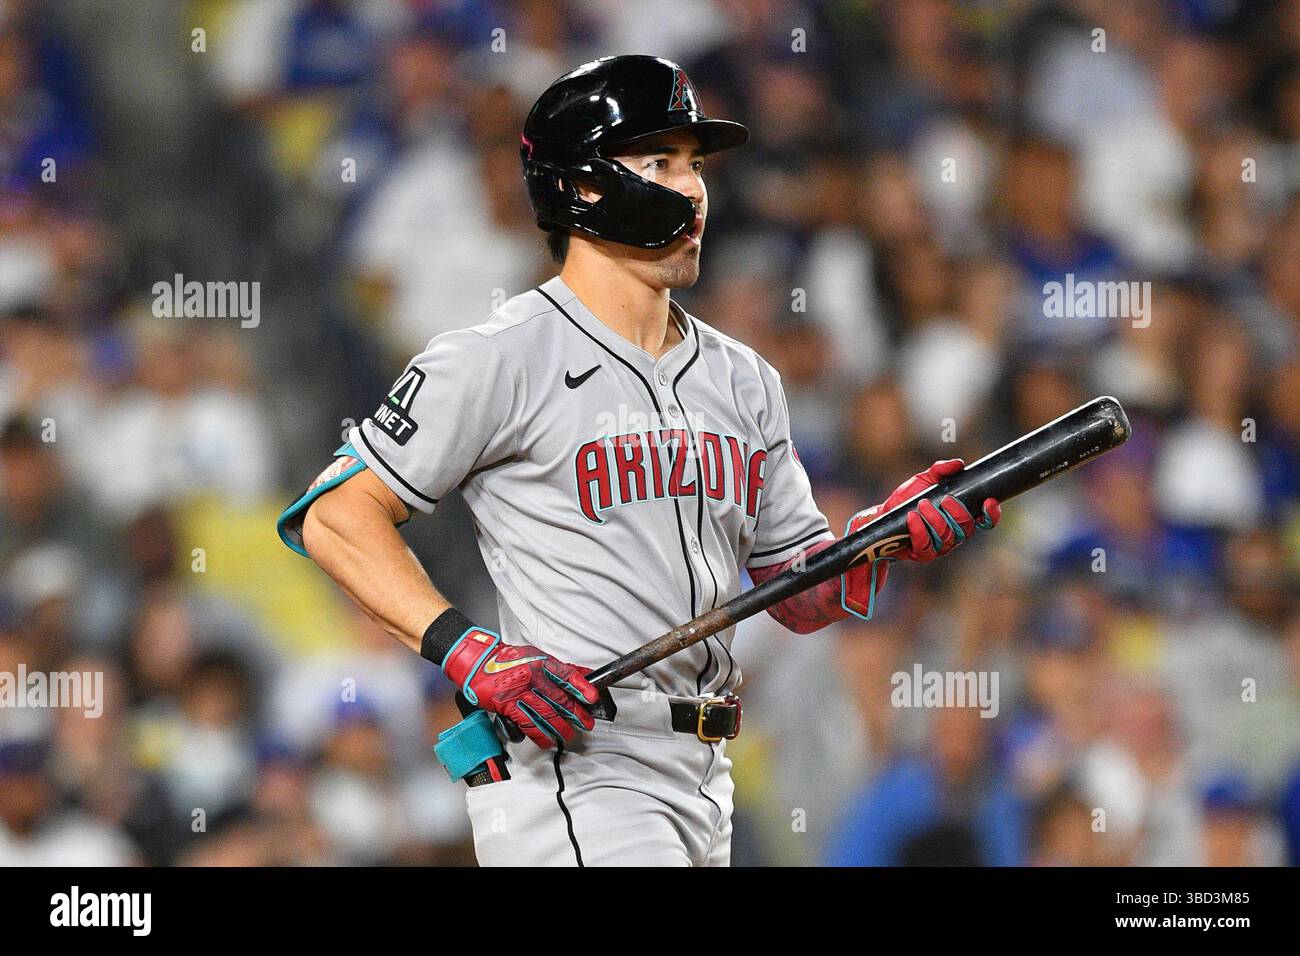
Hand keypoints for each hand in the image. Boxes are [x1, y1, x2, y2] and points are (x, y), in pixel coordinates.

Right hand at [442, 629, 597, 749]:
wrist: (477, 662)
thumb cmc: (507, 660)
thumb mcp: (535, 656)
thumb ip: (557, 668)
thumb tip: (581, 676)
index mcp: (540, 662)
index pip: (566, 674)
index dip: (581, 687)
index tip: (593, 697)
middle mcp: (532, 677)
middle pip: (559, 698)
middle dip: (576, 713)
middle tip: (587, 722)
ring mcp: (520, 692)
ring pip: (546, 713)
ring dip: (560, 727)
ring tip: (570, 734)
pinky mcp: (508, 705)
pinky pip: (528, 723)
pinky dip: (540, 734)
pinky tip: (548, 740)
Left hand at [842, 459, 1000, 618]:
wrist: (883, 515)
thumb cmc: (908, 499)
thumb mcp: (923, 480)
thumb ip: (940, 470)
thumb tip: (958, 464)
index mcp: (959, 517)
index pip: (984, 520)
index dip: (991, 514)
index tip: (989, 501)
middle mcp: (954, 534)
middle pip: (967, 529)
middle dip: (957, 513)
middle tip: (944, 499)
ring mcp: (939, 547)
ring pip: (947, 538)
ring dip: (935, 520)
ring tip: (922, 505)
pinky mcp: (922, 554)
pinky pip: (926, 547)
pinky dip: (919, 530)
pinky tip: (912, 517)